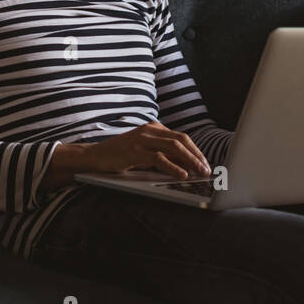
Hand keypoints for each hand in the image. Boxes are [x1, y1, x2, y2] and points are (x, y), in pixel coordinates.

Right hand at [81, 120, 210, 178]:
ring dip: (190, 161)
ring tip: (200, 172)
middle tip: (208, 169)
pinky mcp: (134, 151)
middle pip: (180, 140)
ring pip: (173, 147)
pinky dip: (173, 167)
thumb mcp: (145, 153)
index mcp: (153, 128)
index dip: (196, 151)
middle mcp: (149, 130)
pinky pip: (159, 158)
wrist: (95, 156)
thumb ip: (163, 155)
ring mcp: (141, 139)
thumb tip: (187, 165)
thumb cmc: (121, 156)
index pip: (181, 137)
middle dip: (197, 155)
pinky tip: (182, 175)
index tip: (206, 164)